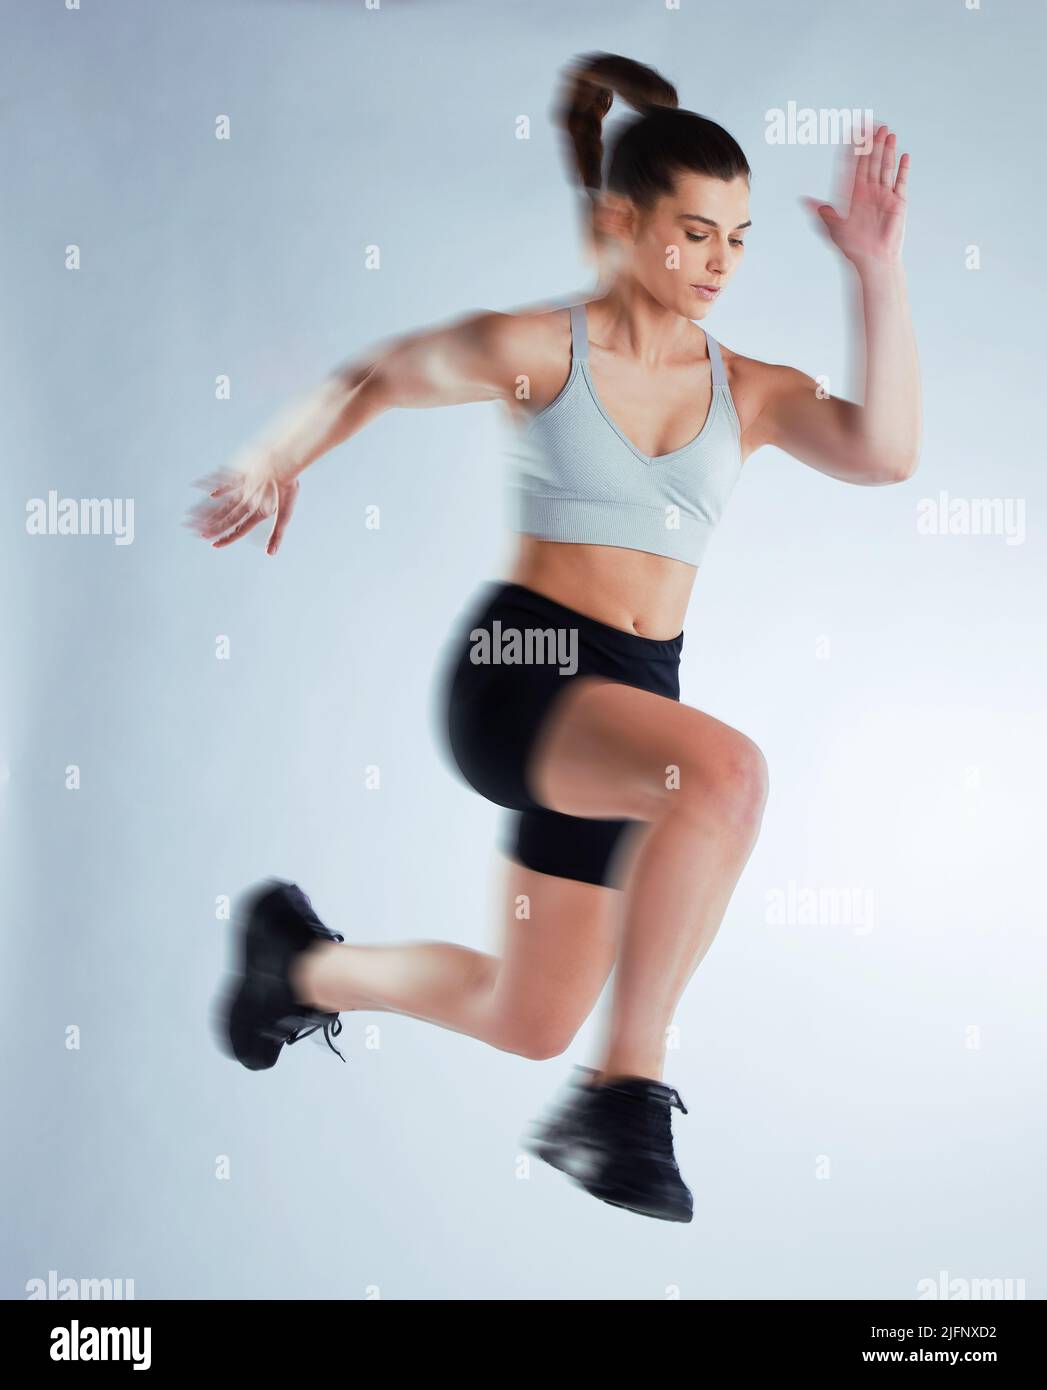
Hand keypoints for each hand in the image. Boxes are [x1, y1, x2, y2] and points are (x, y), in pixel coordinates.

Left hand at [188, 449, 299, 554]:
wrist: (284, 460)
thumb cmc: (286, 486)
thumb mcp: (284, 513)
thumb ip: (277, 534)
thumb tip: (271, 554)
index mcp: (260, 512)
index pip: (240, 529)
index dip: (227, 537)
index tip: (214, 544)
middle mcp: (251, 502)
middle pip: (229, 518)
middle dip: (214, 526)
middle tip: (199, 534)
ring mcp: (246, 488)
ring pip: (225, 503)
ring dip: (211, 511)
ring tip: (196, 518)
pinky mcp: (242, 474)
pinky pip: (227, 483)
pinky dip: (217, 488)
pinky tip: (209, 495)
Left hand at [802, 124, 909, 269]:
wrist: (872, 261)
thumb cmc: (852, 248)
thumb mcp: (833, 229)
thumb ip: (822, 213)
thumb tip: (805, 201)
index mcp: (851, 195)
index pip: (851, 167)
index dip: (851, 150)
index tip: (851, 133)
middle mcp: (867, 192)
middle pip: (869, 162)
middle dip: (871, 144)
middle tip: (872, 125)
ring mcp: (883, 195)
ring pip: (884, 167)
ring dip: (886, 151)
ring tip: (888, 133)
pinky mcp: (898, 202)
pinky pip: (901, 182)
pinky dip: (903, 169)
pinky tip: (903, 156)